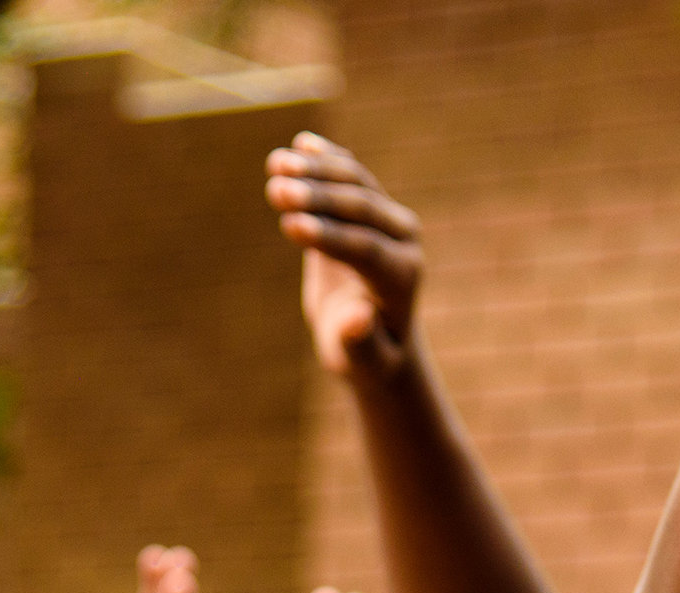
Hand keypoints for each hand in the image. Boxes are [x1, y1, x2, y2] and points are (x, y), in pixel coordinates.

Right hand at [267, 135, 422, 377]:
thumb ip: (360, 342)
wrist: (376, 338)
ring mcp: (389, 217)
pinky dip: (326, 157)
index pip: (366, 248)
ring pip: (354, 182)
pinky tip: (301, 143)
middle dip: (317, 198)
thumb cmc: (365, 357)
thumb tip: (357, 317)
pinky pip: (349, 173)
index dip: (329, 236)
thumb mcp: (361, 361)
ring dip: (314, 170)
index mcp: (402, 278)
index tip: (289, 226)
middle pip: (360, 209)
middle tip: (275, 190)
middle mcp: (404, 240)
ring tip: (274, 165)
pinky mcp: (371, 205)